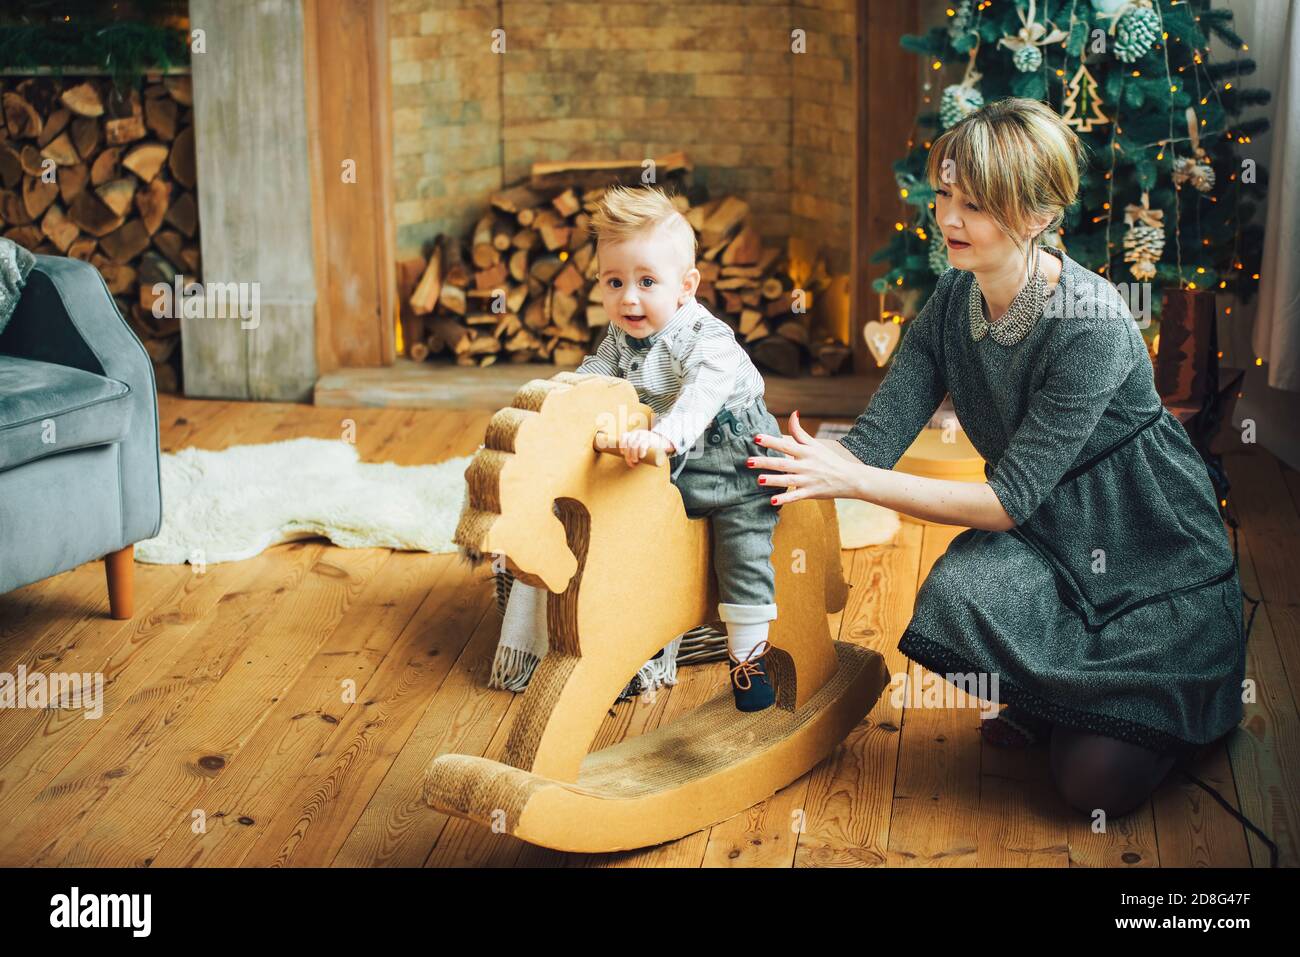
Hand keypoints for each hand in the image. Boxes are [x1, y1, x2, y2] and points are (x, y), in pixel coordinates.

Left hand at [618, 429, 674, 466]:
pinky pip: (643, 445)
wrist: (664, 441)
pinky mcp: (651, 440)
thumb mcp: (641, 443)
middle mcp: (638, 433)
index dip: (622, 444)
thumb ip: (634, 448)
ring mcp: (644, 436)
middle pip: (629, 444)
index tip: (622, 453)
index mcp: (634, 434)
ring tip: (635, 461)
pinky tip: (641, 456)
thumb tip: (626, 460)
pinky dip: (641, 451)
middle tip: (631, 462)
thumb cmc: (650, 446)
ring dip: (633, 455)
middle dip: (628, 455)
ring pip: (634, 445)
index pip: (624, 436)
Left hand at [749, 410, 866, 504]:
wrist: (849, 478)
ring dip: (773, 480)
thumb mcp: (815, 444)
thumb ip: (800, 432)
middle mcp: (806, 465)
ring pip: (788, 480)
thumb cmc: (829, 460)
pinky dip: (785, 499)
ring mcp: (808, 480)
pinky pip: (796, 496)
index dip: (771, 441)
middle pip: (782, 463)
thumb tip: (793, 413)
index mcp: (805, 452)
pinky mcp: (810, 493)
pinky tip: (772, 501)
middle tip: (748, 461)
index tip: (756, 438)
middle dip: (765, 462)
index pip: (786, 445)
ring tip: (758, 480)